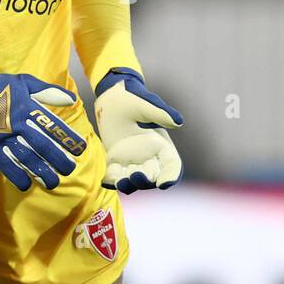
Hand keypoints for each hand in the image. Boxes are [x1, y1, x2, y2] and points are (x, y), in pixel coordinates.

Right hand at [0, 48, 86, 191]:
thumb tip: (71, 99)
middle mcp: (17, 123)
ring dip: (40, 171)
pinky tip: (26, 185)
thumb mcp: (26, 82)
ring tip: (52, 183)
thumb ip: (49, 92)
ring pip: (25, 157)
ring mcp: (3, 135)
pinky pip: (4, 162)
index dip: (67, 138)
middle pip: (42, 145)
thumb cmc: (1, 84)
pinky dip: (15, 175)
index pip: (52, 125)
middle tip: (69, 170)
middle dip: (57, 159)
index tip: (80, 149)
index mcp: (28, 107)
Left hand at [93, 68, 182, 193]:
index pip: (171, 165)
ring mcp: (133, 160)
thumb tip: (178, 122)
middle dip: (145, 181)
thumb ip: (160, 113)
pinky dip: (112, 180)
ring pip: (134, 181)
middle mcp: (149, 156)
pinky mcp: (117, 161)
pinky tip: (105, 180)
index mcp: (161, 144)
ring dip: (128, 185)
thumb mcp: (145, 103)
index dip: (171, 176)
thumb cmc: (131, 98)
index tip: (163, 184)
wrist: (110, 99)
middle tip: (134, 175)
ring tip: (119, 182)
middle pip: (153, 177)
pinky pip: (116, 176)